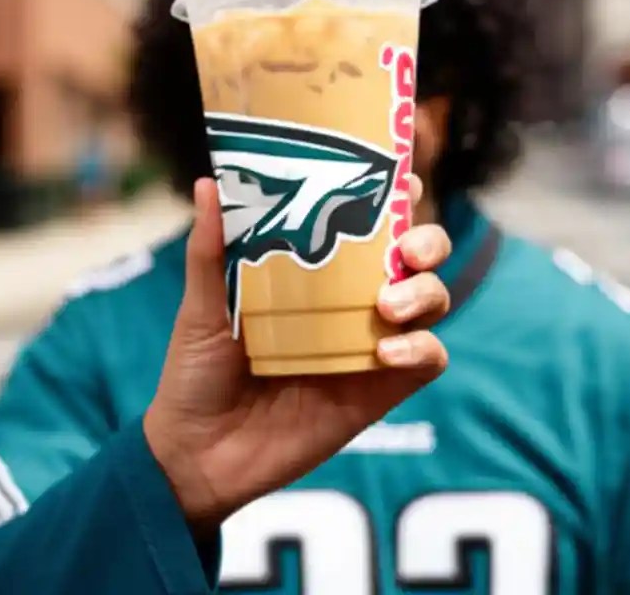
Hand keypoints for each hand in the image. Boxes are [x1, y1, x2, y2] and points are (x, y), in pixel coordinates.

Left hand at [143, 176, 451, 533]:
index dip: (396, 197)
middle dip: (428, 241)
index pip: (370, 224)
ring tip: (387, 305)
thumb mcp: (200, 307)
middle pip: (418, 257)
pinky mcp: (380, 390)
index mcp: (314, 273)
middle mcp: (350, 303)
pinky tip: (385, 353)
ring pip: (432, 301)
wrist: (198, 454)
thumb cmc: (196, 374)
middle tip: (406, 249)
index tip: (401, 176)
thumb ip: (210, 251)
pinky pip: (428, 360)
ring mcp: (369, 345)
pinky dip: (420, 348)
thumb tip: (206, 184)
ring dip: (425, 292)